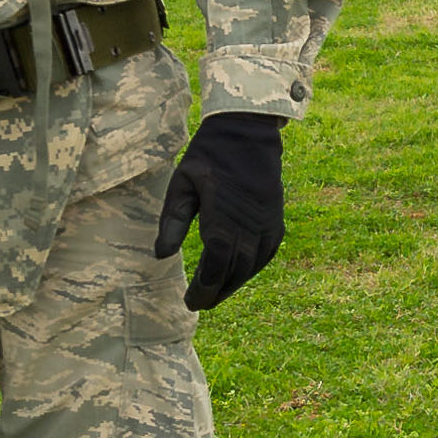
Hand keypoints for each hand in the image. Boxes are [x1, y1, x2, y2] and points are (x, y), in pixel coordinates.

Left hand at [151, 112, 285, 310]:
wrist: (248, 133)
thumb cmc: (209, 156)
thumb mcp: (182, 184)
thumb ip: (172, 221)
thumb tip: (161, 255)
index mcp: (222, 219)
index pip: (213, 268)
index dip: (202, 290)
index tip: (189, 303)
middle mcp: (248, 228)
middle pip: (232, 273)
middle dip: (215, 292)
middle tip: (198, 303)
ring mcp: (267, 226)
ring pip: (250, 268)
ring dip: (232, 284)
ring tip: (214, 294)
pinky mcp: (276, 222)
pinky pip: (265, 256)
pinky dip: (250, 270)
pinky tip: (236, 274)